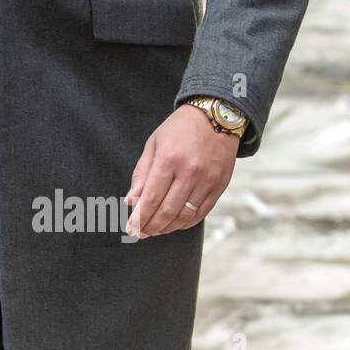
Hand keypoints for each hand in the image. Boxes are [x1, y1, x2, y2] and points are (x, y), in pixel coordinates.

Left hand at [125, 105, 239, 237]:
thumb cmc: (180, 129)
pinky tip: (174, 224)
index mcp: (169, 159)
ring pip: (185, 216)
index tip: (130, 227)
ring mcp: (207, 181)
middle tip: (139, 233)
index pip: (152, 197)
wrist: (216, 117)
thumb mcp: (154, 144)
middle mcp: (190, 172)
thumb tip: (131, 201)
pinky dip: (186, 223)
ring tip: (154, 231)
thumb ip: (142, 174)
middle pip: (168, 211)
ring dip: (167, 228)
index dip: (140, 217)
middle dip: (151, 226)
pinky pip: (201, 213)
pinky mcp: (219, 186)